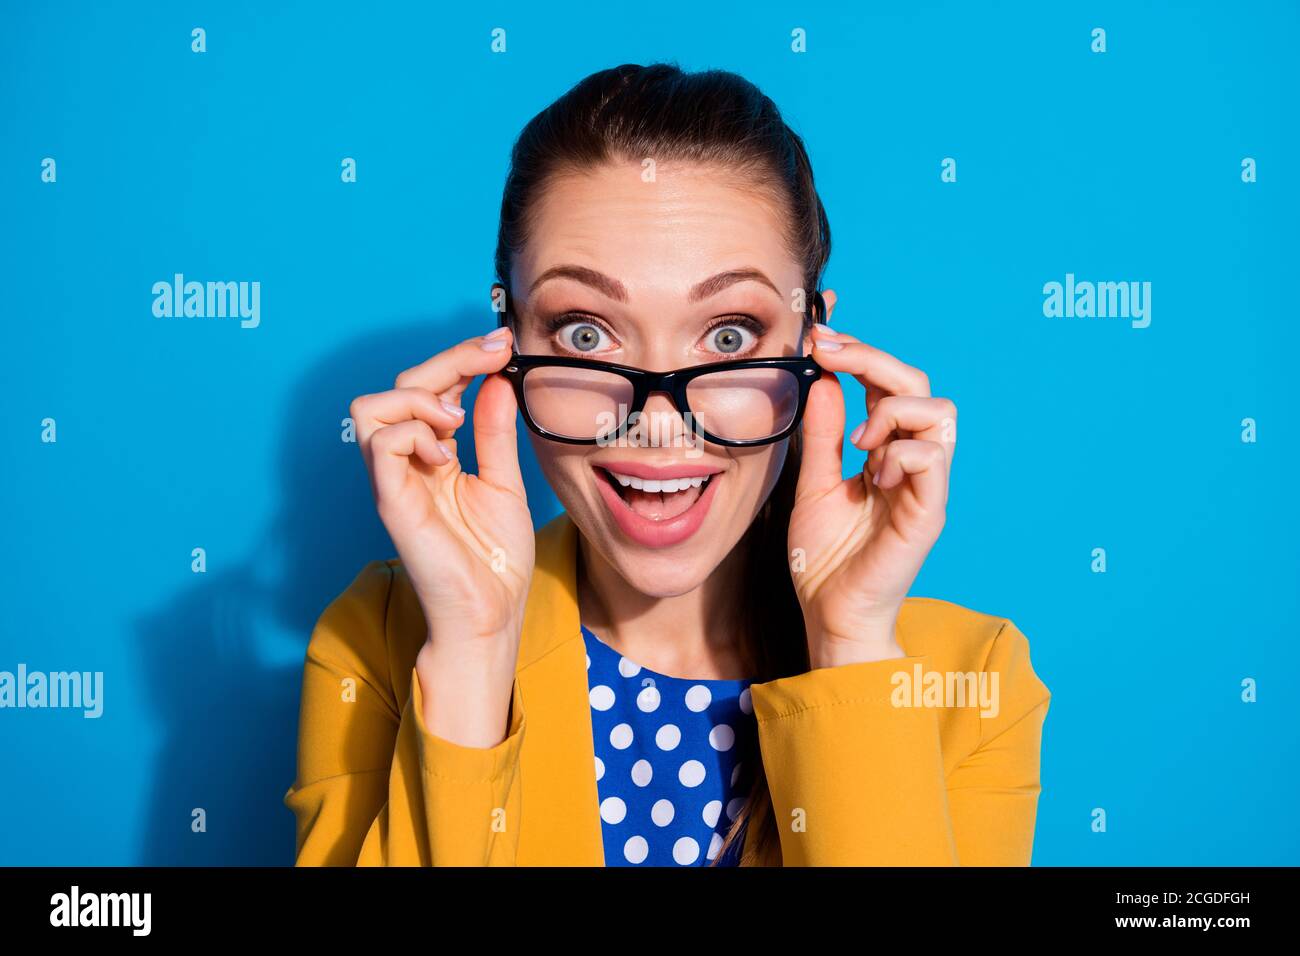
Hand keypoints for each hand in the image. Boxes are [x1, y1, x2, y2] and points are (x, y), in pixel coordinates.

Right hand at [351, 326, 534, 661]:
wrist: (492, 614)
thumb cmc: (495, 560)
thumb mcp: (505, 482)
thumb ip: (495, 433)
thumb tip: (496, 380)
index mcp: (433, 456)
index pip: (430, 388)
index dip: (462, 357)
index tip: (502, 343)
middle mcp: (407, 463)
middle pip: (399, 384)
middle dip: (447, 359)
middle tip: (492, 355)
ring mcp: (394, 481)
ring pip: (370, 407)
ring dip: (420, 399)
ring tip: (458, 424)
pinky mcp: (392, 502)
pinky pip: (380, 445)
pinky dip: (414, 434)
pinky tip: (446, 456)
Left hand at [789, 291, 955, 667]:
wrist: (830, 612)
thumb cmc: (825, 557)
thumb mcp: (813, 482)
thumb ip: (822, 434)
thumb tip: (825, 379)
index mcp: (884, 450)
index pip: (887, 384)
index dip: (859, 354)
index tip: (818, 339)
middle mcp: (911, 461)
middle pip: (918, 384)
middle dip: (874, 358)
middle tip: (828, 352)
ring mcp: (925, 485)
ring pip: (939, 412)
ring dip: (891, 410)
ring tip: (857, 443)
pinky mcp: (928, 511)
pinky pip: (932, 459)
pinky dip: (899, 452)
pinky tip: (871, 475)